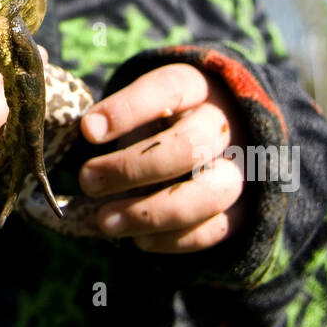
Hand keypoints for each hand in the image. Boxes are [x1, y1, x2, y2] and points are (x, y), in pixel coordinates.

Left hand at [77, 64, 250, 252]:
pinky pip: (215, 229)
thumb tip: (82, 134)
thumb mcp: (141, 105)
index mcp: (196, 87)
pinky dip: (173, 239)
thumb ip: (110, 119)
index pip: (169, 89)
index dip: (128, 109)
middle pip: (189, 145)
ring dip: (152, 212)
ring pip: (209, 193)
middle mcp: (224, 125)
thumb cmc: (162, 122)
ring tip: (106, 221)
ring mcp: (240, 169)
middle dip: (132, 168)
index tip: (88, 131)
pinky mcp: (244, 209)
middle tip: (87, 180)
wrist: (217, 142)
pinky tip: (139, 239)